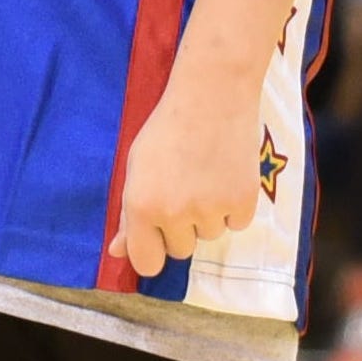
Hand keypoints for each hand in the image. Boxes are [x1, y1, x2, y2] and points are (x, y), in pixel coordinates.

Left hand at [116, 69, 263, 280]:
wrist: (212, 97)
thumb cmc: (166, 130)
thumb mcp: (136, 169)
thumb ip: (129, 215)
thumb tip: (118, 252)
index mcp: (140, 206)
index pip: (147, 263)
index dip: (152, 253)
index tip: (156, 240)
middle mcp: (174, 214)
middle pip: (180, 250)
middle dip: (180, 228)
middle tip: (182, 189)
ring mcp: (210, 210)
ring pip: (209, 236)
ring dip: (208, 215)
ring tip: (204, 176)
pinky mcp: (243, 203)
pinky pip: (236, 224)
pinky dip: (233, 207)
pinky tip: (225, 175)